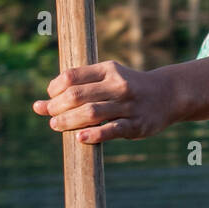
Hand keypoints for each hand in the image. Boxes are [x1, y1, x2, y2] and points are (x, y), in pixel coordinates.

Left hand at [33, 60, 174, 143]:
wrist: (168, 94)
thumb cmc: (128, 87)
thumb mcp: (108, 76)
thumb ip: (79, 86)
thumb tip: (40, 104)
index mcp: (108, 69)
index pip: (72, 76)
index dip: (54, 88)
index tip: (49, 98)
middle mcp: (118, 85)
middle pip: (77, 95)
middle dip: (56, 107)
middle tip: (49, 116)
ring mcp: (128, 105)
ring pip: (91, 113)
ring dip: (68, 121)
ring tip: (56, 126)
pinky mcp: (136, 124)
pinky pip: (112, 129)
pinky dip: (94, 134)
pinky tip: (80, 138)